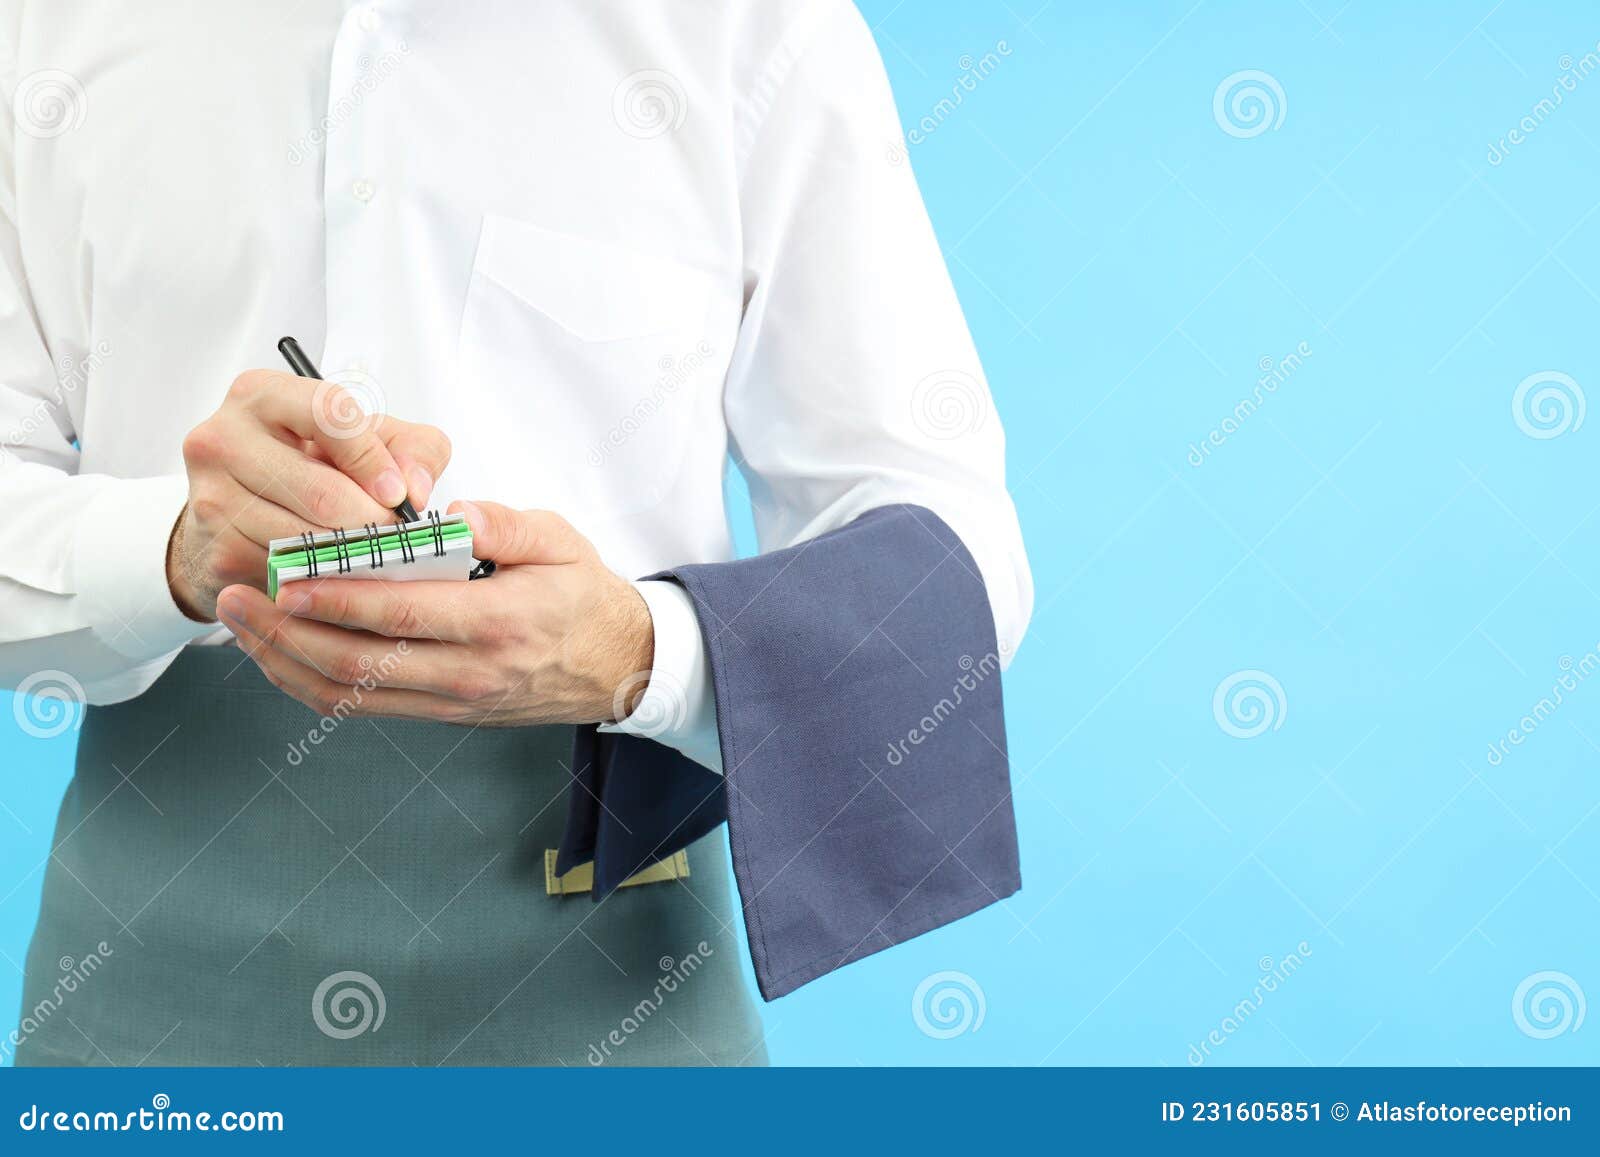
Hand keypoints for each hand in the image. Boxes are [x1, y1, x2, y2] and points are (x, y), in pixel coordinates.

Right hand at [167, 369, 451, 620]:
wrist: (243, 512)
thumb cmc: (314, 465)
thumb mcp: (371, 440)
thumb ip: (412, 450)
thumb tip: (415, 490)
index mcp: (262, 395)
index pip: (328, 414)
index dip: (374, 459)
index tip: (398, 494)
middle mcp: (223, 438)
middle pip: (322, 491)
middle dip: (373, 520)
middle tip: (396, 535)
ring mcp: (211, 496)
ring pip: (307, 538)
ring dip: (353, 554)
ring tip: (372, 552)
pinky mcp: (216, 550)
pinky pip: (289, 573)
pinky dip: (326, 578)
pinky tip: (338, 571)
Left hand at [213, 501, 655, 726]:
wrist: (619, 666)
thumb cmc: (585, 597)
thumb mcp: (561, 541)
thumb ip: (505, 524)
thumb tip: (451, 514)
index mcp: (498, 622)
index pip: (399, 613)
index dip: (332, 596)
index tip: (282, 573)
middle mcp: (469, 673)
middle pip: (357, 662)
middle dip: (285, 630)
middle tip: (236, 596)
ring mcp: (452, 701)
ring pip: (349, 693)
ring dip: (285, 661)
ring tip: (240, 623)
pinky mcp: (440, 714)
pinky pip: (363, 706)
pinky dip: (310, 684)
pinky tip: (279, 653)